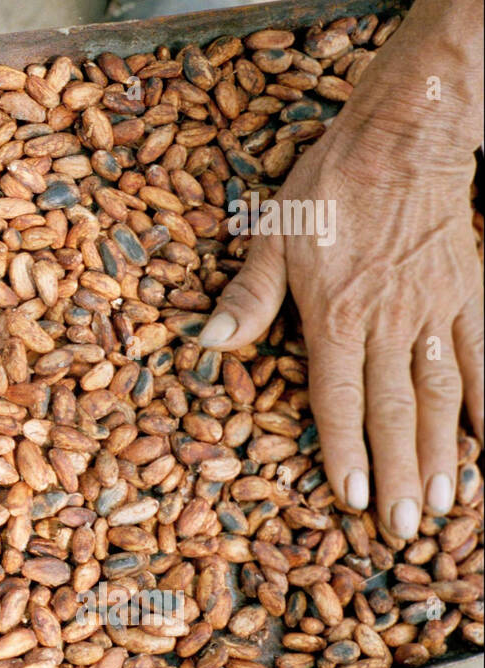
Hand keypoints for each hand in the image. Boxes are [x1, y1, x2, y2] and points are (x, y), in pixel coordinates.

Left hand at [198, 62, 483, 538]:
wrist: (404, 137)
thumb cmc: (327, 187)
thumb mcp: (271, 234)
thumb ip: (248, 296)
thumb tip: (209, 342)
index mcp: (335, 314)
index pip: (339, 398)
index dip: (346, 451)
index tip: (356, 500)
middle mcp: (389, 322)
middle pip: (395, 410)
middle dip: (401, 473)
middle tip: (405, 530)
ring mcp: (435, 311)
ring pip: (444, 395)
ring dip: (446, 454)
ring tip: (447, 506)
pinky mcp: (467, 293)